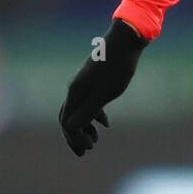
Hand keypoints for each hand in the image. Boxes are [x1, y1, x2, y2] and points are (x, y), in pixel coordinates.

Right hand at [59, 19, 148, 155]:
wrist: (126, 41)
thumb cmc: (117, 67)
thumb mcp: (104, 93)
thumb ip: (88, 111)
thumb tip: (70, 129)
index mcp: (75, 93)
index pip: (66, 122)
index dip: (74, 138)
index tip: (88, 149)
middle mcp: (75, 89)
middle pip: (68, 118)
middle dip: (74, 136)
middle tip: (85, 152)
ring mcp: (84, 84)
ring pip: (78, 110)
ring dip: (84, 127)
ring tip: (95, 140)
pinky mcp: (95, 80)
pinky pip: (89, 102)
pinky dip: (94, 115)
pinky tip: (105, 123)